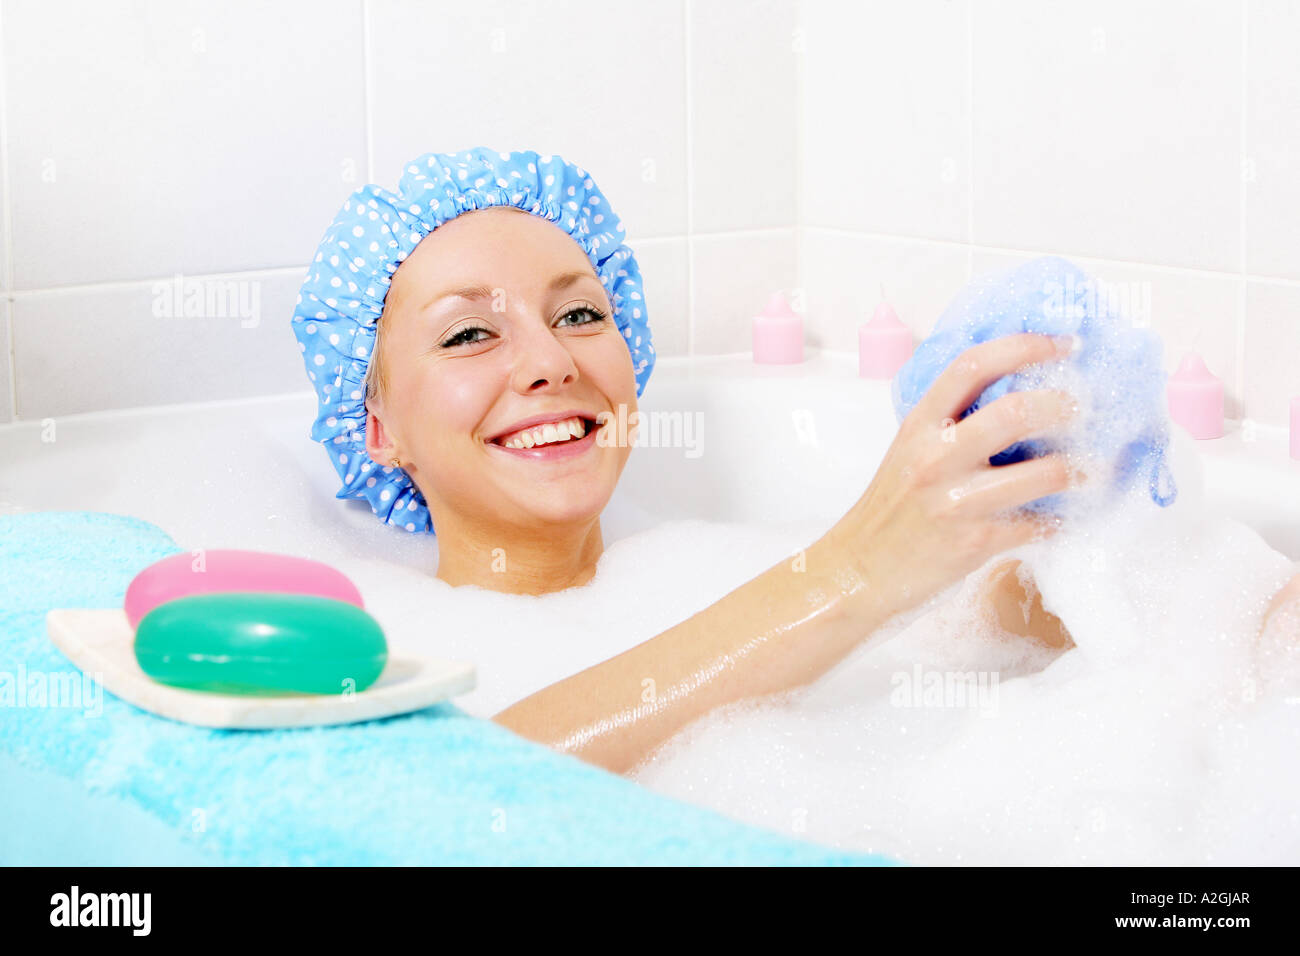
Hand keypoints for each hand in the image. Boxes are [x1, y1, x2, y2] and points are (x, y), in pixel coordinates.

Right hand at [822, 332, 1081, 617]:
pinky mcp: (976, 543)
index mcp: (919, 426)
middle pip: (1015, 411)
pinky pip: (1039, 524)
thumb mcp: (908, 452)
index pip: (972, 365)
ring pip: (1043, 472)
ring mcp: (957, 501)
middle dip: (1063, 405)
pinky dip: (1058, 521)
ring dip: (1078, 470)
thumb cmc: (890, 511)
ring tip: (1088, 470)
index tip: (1062, 344)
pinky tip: (1060, 518)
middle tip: (1084, 409)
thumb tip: (1015, 397)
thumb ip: (949, 424)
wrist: (858, 572)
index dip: (1025, 346)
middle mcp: (936, 457)